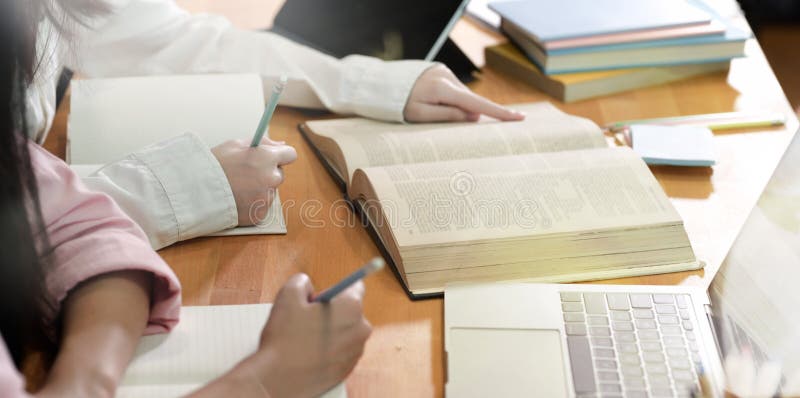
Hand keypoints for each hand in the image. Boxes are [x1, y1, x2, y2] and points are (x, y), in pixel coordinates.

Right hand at [212, 138, 296, 225]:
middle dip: (267, 172)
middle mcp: (271, 178)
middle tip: (246, 174)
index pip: (290, 154)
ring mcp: (267, 198)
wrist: (195, 192)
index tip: (272, 158)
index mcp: (267, 158)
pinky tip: (238, 199)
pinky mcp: (260, 214)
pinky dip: (253, 203)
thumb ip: (263, 143)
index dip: (280, 155)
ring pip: (270, 191)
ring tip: (238, 188)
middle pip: (280, 174)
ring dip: (260, 189)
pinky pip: (262, 206)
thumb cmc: (214, 165)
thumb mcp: (235, 145)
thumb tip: (281, 144)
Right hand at [249, 274, 370, 397]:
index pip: (355, 286)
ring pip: (345, 331)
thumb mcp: (288, 296)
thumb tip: (307, 285)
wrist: (278, 380)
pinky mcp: (347, 369)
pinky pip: (341, 350)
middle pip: (350, 310)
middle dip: (331, 311)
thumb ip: (302, 281)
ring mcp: (356, 352)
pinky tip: (308, 352)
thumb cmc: (285, 338)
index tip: (319, 299)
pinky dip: (328, 348)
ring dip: (329, 330)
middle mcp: (361, 329)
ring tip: (305, 338)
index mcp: (351, 307)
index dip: (334, 290)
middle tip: (306, 318)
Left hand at [404, 64, 524, 122]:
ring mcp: (442, 71)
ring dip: (458, 106)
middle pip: (469, 99)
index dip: (499, 113)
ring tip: (435, 111)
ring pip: (461, 95)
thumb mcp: (421, 116)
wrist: (380, 85)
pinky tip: (436, 103)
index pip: (477, 104)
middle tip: (451, 120)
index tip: (519, 118)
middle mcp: (445, 77)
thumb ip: (449, 116)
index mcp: (442, 89)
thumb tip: (475, 116)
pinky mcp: (439, 71)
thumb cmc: (397, 104)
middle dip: (470, 113)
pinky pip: (452, 89)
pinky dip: (452, 99)